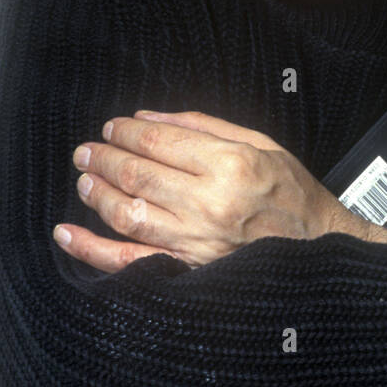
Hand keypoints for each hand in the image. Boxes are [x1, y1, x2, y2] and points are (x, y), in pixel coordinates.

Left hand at [53, 110, 386, 271]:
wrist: (319, 247)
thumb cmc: (292, 192)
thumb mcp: (261, 143)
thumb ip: (204, 126)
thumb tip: (148, 116)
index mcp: (230, 164)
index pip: (160, 140)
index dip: (127, 131)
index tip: (112, 126)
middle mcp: (210, 202)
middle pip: (138, 174)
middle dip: (104, 157)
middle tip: (86, 149)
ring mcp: (196, 240)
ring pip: (127, 213)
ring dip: (97, 193)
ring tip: (84, 177)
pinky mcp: (188, 269)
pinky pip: (130, 262)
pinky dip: (93, 249)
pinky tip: (68, 234)